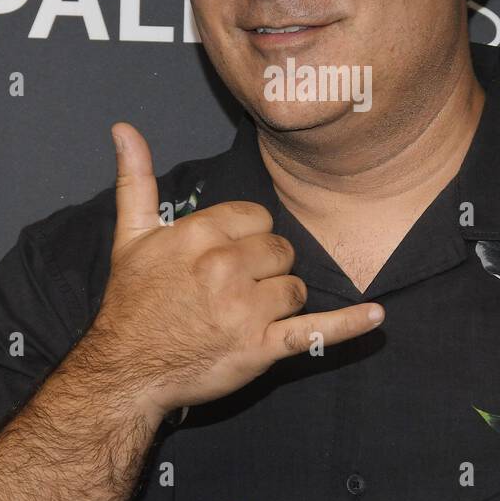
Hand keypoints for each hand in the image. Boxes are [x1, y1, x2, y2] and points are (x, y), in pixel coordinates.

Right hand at [92, 121, 384, 419]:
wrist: (125, 373)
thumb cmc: (131, 304)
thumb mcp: (130, 237)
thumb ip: (136, 180)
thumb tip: (123, 128)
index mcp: (200, 235)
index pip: (257, 219)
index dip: (246, 239)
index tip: (225, 259)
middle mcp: (225, 267)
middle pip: (281, 250)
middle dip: (264, 269)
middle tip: (231, 292)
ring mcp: (246, 309)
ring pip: (295, 287)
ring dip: (278, 302)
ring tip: (243, 317)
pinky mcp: (262, 348)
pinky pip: (314, 330)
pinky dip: (348, 324)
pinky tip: (376, 315)